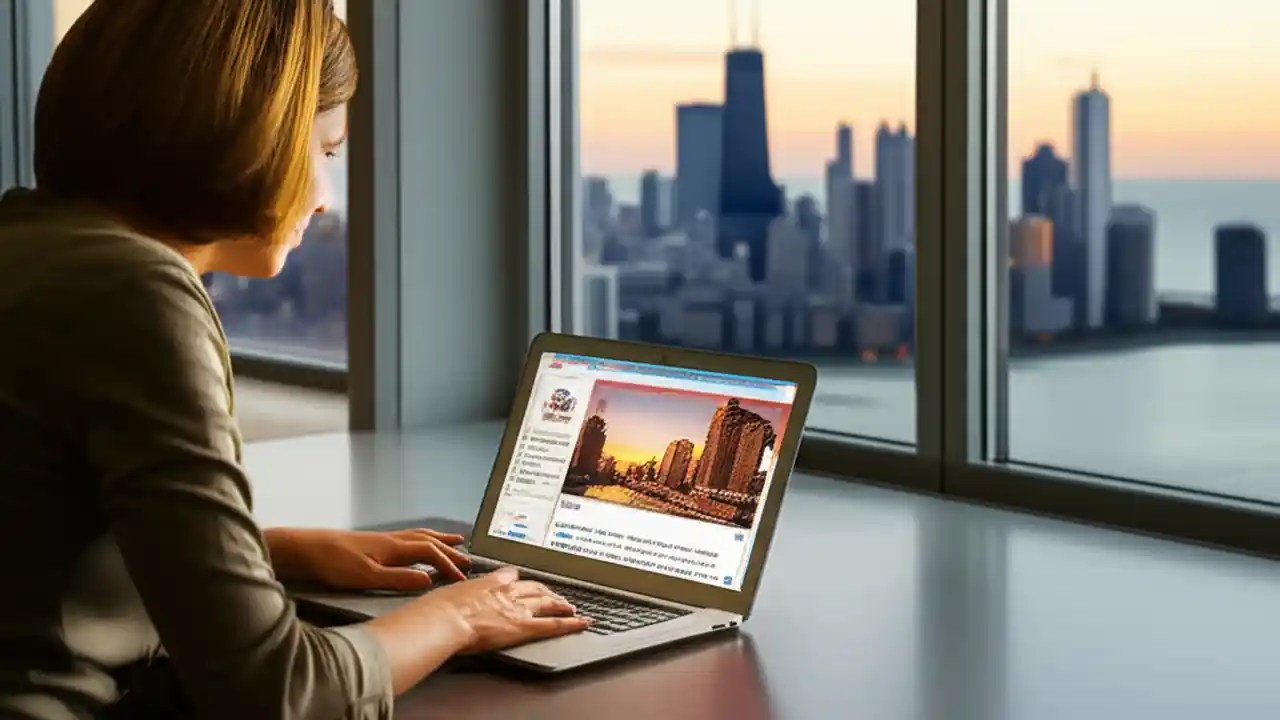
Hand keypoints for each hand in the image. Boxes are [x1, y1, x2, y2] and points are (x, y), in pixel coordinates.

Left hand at [265, 527, 469, 591]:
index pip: (431, 553)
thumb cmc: (335, 564)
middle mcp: (393, 539)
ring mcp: (384, 539)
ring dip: (440, 539)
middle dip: (451, 550)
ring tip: (455, 540)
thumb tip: (429, 581)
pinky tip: (419, 543)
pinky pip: (409, 536)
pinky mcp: (374, 541)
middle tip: (469, 559)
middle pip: (430, 541)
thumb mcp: (368, 577)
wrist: (308, 548)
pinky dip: (424, 538)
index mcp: (395, 548)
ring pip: (420, 535)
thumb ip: (399, 579)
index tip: (462, 579)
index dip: (449, 565)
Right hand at [415, 567, 590, 652]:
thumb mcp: (447, 593)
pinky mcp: (523, 626)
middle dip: (546, 592)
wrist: (444, 618)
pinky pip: (553, 624)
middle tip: (555, 596)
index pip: (510, 576)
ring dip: (561, 604)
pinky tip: (582, 623)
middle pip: (533, 588)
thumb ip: (457, 594)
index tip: (521, 581)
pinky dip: (571, 624)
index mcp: (488, 583)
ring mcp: (517, 608)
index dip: (518, 580)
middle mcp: (507, 592)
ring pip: (547, 603)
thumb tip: (453, 597)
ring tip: (571, 608)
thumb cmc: (438, 609)